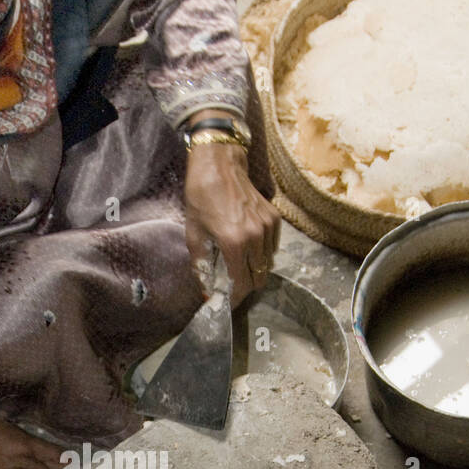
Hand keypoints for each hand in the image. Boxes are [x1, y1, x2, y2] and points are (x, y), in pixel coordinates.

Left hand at [184, 140, 280, 309]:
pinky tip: (248, 246)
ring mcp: (268, 227)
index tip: (228, 302)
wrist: (219, 165)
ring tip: (239, 264)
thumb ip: (202, 265)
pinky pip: (273, 247)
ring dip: (254, 269)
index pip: (240, 283)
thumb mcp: (194, 234)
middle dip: (246, 286)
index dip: (235, 297)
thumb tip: (207, 290)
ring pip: (267, 264)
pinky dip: (262, 253)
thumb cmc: (201, 198)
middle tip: (233, 284)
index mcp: (234, 243)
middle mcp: (255, 237)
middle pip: (258, 278)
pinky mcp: (274, 219)